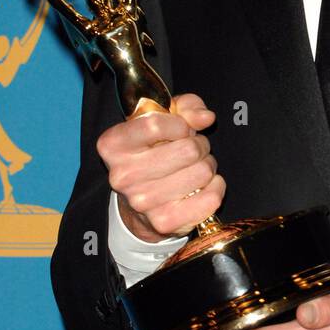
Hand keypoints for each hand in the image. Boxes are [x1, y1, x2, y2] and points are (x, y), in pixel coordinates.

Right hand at [96, 92, 225, 242]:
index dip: (180, 124)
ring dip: (207, 166)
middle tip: (192, 151)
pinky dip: (215, 187)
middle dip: (199, 145)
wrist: (140, 203)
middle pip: (187, 149)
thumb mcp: (164, 119)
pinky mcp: (164, 222)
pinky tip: (203, 186)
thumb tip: (205, 117)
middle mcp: (122, 176)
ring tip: (194, 168)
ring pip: (202, 172)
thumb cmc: (154, 151)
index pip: (156, 124)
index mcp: (113, 145)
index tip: (182, 130)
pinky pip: (211, 197)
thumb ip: (187, 107)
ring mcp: (142, 202)